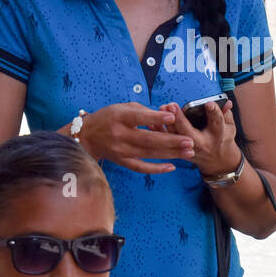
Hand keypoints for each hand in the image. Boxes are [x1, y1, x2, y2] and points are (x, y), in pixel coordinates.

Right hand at [75, 103, 193, 173]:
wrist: (86, 137)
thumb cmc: (107, 118)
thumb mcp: (121, 107)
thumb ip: (143, 111)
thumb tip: (165, 115)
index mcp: (119, 118)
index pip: (139, 118)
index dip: (155, 118)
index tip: (172, 116)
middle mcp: (120, 135)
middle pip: (148, 140)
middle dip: (171, 141)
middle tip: (189, 141)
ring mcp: (121, 150)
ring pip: (149, 154)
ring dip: (170, 154)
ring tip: (188, 152)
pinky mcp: (122, 161)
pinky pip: (140, 167)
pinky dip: (156, 169)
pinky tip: (172, 167)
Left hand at [159, 100, 241, 177]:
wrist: (216, 160)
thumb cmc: (222, 138)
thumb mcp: (229, 126)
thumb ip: (225, 113)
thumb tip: (225, 102)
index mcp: (217, 135)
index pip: (216, 122)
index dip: (213, 113)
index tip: (208, 104)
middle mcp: (201, 143)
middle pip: (188, 132)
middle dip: (179, 119)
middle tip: (172, 105)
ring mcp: (188, 150)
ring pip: (174, 138)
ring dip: (166, 124)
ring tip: (161, 109)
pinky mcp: (178, 152)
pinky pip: (165, 143)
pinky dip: (159, 132)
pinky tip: (152, 122)